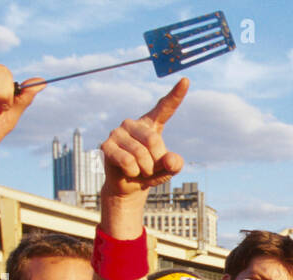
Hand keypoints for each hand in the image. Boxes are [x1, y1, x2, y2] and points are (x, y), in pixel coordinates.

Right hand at [100, 78, 188, 198]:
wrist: (129, 186)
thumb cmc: (150, 172)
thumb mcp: (168, 169)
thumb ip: (174, 164)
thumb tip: (169, 160)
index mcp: (150, 124)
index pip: (164, 108)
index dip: (176, 95)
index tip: (186, 80)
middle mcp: (132, 123)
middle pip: (153, 141)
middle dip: (156, 162)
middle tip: (150, 168)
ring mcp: (117, 133)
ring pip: (140, 154)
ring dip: (145, 170)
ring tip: (140, 170)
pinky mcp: (106, 145)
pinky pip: (127, 162)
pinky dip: (133, 172)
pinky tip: (129, 171)